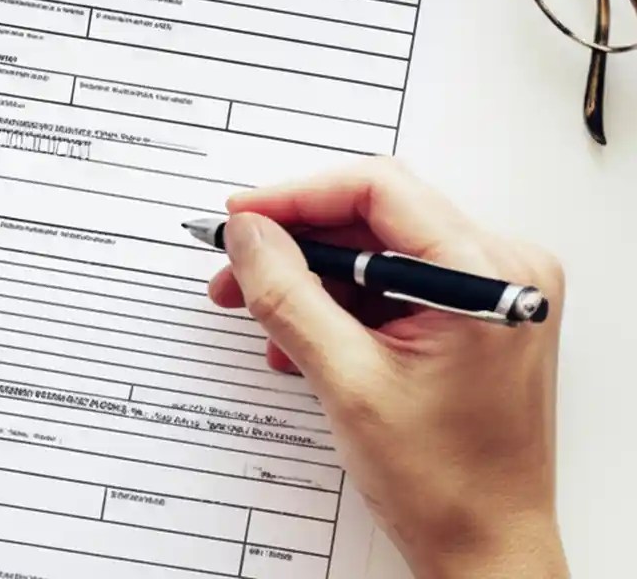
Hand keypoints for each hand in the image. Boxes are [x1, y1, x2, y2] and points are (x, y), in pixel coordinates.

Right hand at [208, 159, 567, 578]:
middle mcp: (498, 268)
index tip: (241, 218)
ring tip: (262, 319)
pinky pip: (389, 288)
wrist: (485, 548)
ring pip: (374, 255)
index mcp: (486, 271)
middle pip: (373, 219)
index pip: (378, 190)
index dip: (296, 198)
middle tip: (234, 271)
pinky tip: (300, 340)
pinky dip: (338, 308)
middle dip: (295, 246)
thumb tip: (248, 234)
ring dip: (310, 283)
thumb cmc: (447, 482)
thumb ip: (289, 295)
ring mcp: (486, 292)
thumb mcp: (347, 380)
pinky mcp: (468, 317)